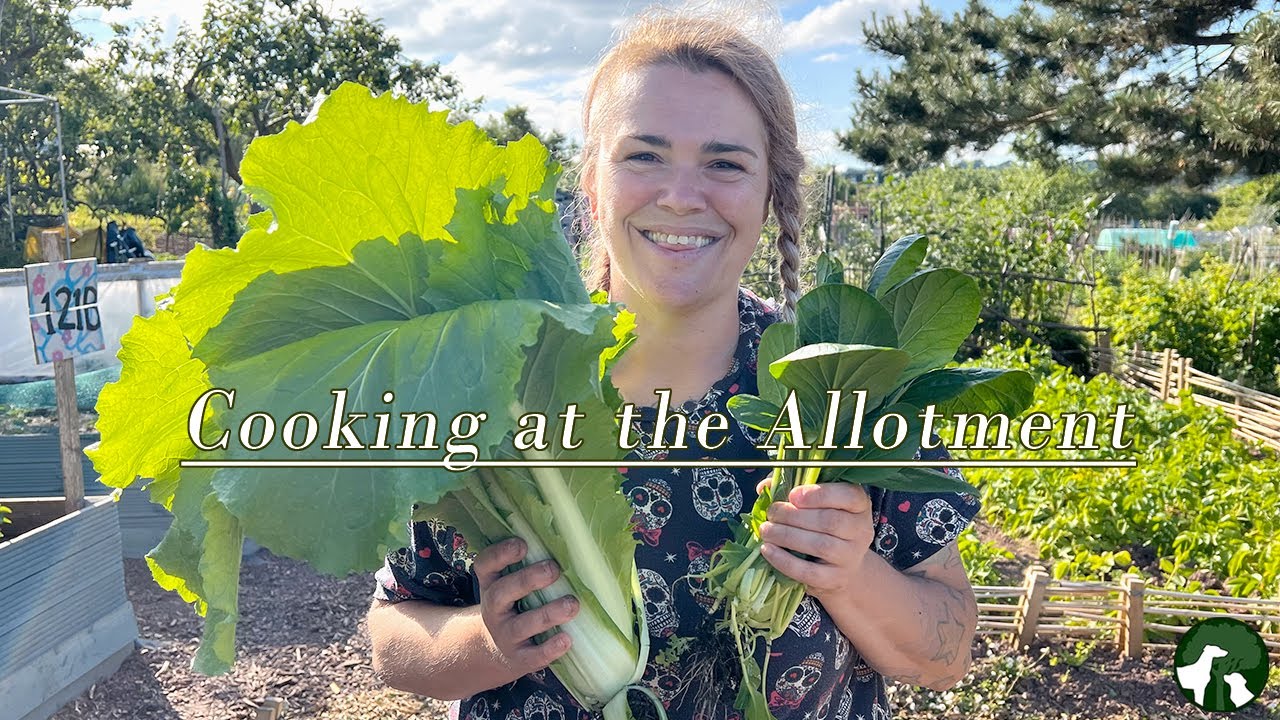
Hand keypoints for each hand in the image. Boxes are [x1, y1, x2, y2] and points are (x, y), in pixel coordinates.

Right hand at [472, 537, 578, 679]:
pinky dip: (549, 649)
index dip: (500, 554)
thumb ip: (526, 565)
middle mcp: (493, 609)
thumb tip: (565, 537)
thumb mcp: (510, 583)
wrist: (497, 648)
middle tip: (554, 569)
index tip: (523, 545)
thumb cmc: (515, 604)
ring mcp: (505, 635)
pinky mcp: (519, 658)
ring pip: (521, 626)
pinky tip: (567, 639)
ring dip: (548, 614)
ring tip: (572, 604)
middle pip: (503, 592)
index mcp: (490, 584)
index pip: (485, 565)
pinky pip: (533, 656)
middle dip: (528, 580)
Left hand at [756, 481, 874, 600]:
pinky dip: (785, 561)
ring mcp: (850, 557)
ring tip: (766, 530)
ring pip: (820, 545)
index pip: (848, 495)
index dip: (819, 494)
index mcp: (859, 505)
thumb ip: (793, 490)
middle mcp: (861, 530)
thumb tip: (765, 487)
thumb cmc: (824, 525)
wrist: (843, 566)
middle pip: (829, 521)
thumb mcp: (817, 503)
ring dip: (787, 536)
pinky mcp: (835, 579)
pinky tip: (768, 550)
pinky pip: (809, 572)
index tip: (792, 495)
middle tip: (772, 513)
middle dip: (794, 516)